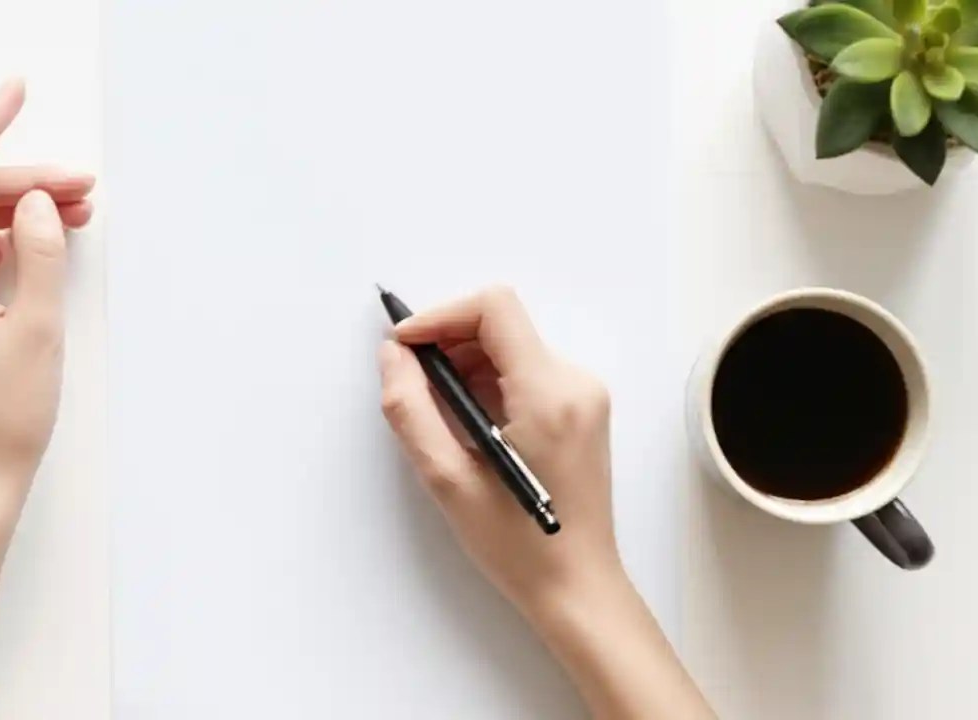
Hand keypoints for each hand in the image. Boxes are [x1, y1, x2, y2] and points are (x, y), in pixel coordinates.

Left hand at [0, 79, 93, 517]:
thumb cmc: (1, 421)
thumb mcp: (38, 331)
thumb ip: (41, 255)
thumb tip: (35, 204)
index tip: (16, 92)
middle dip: (22, 184)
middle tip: (85, 188)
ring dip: (15, 214)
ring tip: (76, 212)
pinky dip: (0, 247)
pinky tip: (38, 245)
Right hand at [378, 287, 714, 718]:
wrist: (577, 586)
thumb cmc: (516, 545)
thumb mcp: (447, 478)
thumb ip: (411, 408)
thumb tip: (393, 356)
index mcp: (548, 393)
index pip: (495, 308)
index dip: (441, 316)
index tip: (404, 347)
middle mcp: (575, 382)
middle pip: (502, 325)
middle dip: (448, 343)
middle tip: (412, 384)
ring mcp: (584, 395)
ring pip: (511, 348)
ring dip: (466, 366)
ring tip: (439, 415)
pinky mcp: (582, 410)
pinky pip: (526, 372)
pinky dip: (489, 383)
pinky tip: (470, 426)